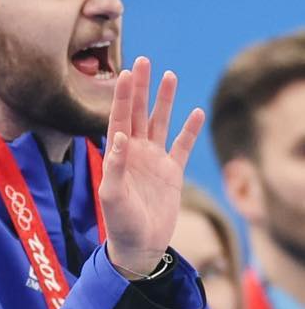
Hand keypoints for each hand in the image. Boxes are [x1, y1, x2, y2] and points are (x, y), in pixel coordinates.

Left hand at [99, 56, 204, 276]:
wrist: (140, 247)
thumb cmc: (121, 224)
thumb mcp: (113, 196)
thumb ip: (114, 166)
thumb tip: (119, 136)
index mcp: (118, 155)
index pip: (120, 118)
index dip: (123, 95)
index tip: (127, 72)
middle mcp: (135, 153)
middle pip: (139, 113)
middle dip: (141, 88)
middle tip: (143, 61)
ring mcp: (154, 161)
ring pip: (160, 123)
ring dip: (164, 101)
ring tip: (169, 75)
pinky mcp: (172, 173)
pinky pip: (182, 146)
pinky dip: (190, 130)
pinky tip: (196, 112)